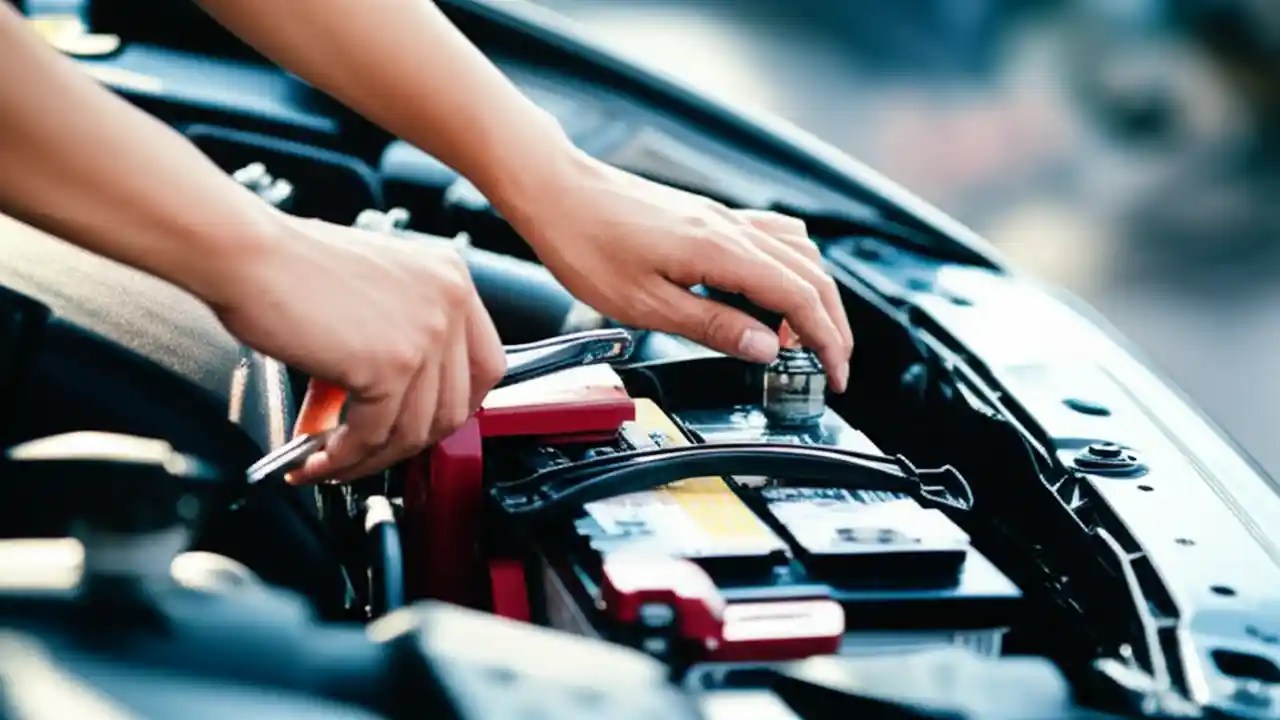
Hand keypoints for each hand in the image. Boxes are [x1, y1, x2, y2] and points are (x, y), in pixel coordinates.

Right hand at [205, 215, 505, 482]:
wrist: (246, 252)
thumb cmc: (287, 264)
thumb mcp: (365, 300)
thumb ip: (388, 349)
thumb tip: (380, 416)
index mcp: (451, 278)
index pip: (487, 364)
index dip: (455, 406)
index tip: (423, 425)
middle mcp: (450, 302)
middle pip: (457, 407)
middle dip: (408, 443)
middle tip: (367, 454)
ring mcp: (426, 334)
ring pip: (415, 431)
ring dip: (370, 459)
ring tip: (329, 464)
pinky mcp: (391, 365)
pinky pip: (374, 434)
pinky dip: (344, 458)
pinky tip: (314, 460)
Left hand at [498, 151, 853, 390]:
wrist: (556, 190)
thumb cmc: (586, 242)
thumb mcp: (645, 304)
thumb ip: (712, 325)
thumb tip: (764, 349)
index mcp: (721, 250)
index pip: (799, 299)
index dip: (826, 341)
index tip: (834, 374)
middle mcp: (732, 228)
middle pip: (812, 275)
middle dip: (832, 324)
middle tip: (832, 365)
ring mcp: (723, 218)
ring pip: (799, 253)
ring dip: (814, 295)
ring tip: (804, 336)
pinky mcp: (709, 216)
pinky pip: (773, 236)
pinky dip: (791, 267)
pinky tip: (774, 289)